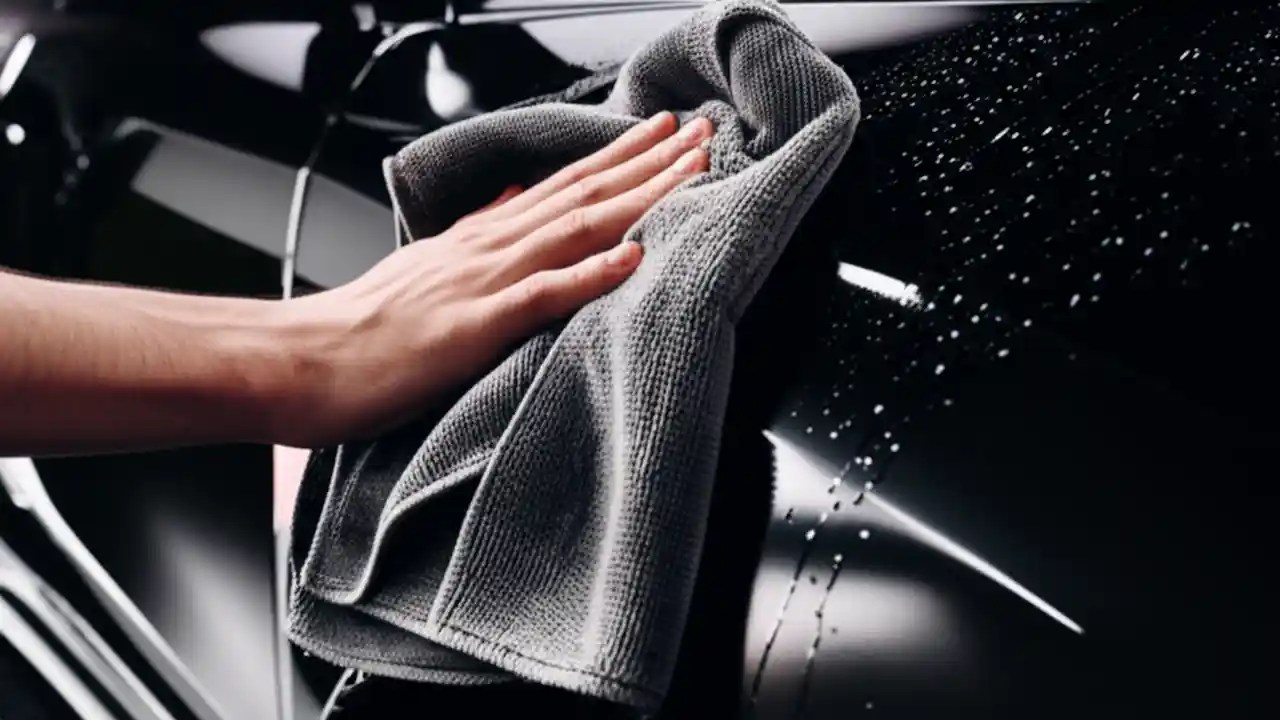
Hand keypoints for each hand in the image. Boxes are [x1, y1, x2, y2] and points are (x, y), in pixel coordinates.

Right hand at [272, 111, 712, 446]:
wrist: (303, 359)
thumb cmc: (364, 326)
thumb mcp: (427, 264)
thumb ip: (478, 232)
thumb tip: (517, 196)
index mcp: (481, 238)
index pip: (565, 185)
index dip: (620, 157)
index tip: (665, 132)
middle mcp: (489, 247)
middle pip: (584, 194)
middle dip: (649, 161)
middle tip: (703, 133)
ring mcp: (483, 282)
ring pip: (575, 228)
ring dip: (639, 197)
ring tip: (690, 172)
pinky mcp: (473, 327)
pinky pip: (542, 295)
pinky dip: (590, 273)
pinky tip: (634, 255)